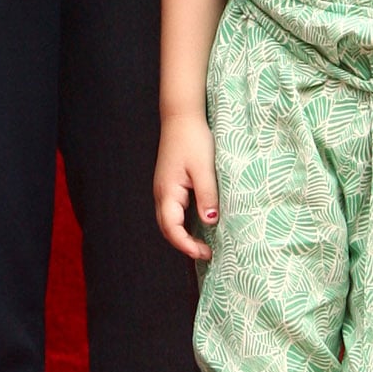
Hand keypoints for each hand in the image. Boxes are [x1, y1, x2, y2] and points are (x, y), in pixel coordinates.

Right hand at [155, 111, 219, 259]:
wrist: (182, 118)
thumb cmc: (193, 140)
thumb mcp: (204, 168)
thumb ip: (207, 195)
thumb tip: (210, 222)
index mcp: (168, 192)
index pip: (172, 228)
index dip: (186, 245)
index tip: (204, 254)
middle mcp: (161, 194)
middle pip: (167, 229)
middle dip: (185, 245)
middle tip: (208, 253)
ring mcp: (164, 190)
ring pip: (169, 221)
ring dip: (183, 236)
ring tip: (204, 244)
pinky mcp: (170, 185)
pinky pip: (173, 212)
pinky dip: (183, 224)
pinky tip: (199, 225)